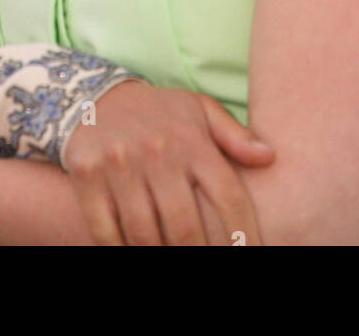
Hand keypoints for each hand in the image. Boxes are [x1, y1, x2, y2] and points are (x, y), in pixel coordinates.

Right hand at [63, 80, 273, 244]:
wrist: (94, 97)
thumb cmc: (159, 113)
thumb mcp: (198, 111)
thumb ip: (235, 136)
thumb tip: (270, 157)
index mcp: (191, 140)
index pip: (229, 196)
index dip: (245, 235)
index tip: (251, 254)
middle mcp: (157, 151)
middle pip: (186, 228)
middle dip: (199, 255)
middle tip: (203, 260)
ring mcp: (119, 164)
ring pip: (145, 235)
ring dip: (158, 256)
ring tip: (170, 256)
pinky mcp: (88, 176)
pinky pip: (105, 231)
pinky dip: (120, 248)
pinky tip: (132, 250)